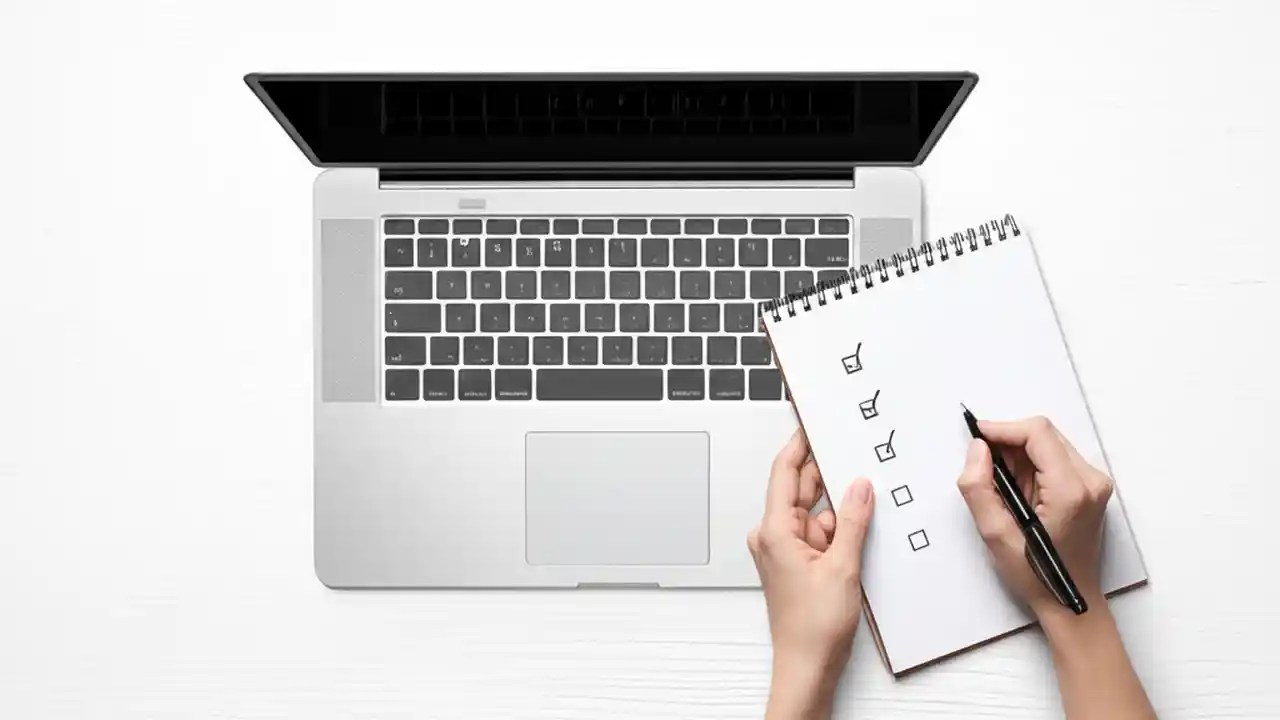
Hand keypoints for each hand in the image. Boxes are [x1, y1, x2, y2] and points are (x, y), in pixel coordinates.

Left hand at [749, 429, 874, 719]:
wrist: (808, 666)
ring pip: (817, 513)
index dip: (799, 443)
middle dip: (829, 476)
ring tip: (867, 504)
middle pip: (802, 490)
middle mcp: (774, 536)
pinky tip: (860, 529)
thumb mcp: (843, 567)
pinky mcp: (798, 562)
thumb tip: (859, 486)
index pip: (784, 472)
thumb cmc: (813, 628)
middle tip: (855, 453)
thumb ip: (853, 521)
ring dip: (840, 509)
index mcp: (774, 530)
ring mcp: (786, 550)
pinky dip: (839, 529)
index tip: (810, 421)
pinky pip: (820, 533)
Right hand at [956, 416, 1113, 616]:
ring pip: (1049, 444)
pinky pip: (1055, 458)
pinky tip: (1019, 490)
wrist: (1070, 601)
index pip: (1037, 433)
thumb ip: (979, 487)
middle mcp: (1090, 480)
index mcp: (1071, 490)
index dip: (1002, 429)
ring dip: (1020, 454)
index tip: (976, 438)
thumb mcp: (995, 535)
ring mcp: (1094, 483)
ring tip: (1002, 485)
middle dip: (1009, 442)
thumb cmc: (1036, 575)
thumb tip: (977, 449)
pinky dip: (1031, 464)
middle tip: (984, 466)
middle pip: (1044, 434)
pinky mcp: (1091, 487)